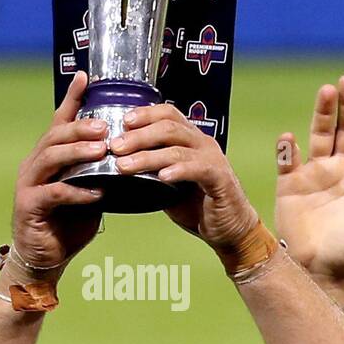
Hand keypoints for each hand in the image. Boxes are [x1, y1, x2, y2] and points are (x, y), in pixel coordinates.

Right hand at [11, 73, 106, 271]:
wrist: (45, 258)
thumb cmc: (68, 223)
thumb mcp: (88, 191)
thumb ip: (100, 172)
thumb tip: (129, 155)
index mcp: (49, 157)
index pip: (60, 121)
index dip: (73, 98)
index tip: (87, 76)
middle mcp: (35, 165)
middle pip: (55, 136)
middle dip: (80, 127)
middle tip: (105, 125)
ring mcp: (29, 184)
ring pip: (51, 158)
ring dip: (78, 152)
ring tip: (101, 150)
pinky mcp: (29, 206)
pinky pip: (54, 193)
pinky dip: (77, 191)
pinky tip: (97, 192)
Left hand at [110, 103, 258, 252]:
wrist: (229, 228)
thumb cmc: (199, 205)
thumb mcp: (167, 185)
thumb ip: (148, 173)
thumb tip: (118, 167)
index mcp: (190, 140)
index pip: (168, 115)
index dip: (145, 114)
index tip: (122, 123)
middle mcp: (202, 144)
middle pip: (168, 128)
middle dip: (138, 136)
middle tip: (115, 147)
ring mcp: (212, 160)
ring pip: (177, 149)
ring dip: (147, 156)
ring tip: (125, 165)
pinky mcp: (220, 179)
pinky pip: (198, 169)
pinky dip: (178, 171)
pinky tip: (162, 176)